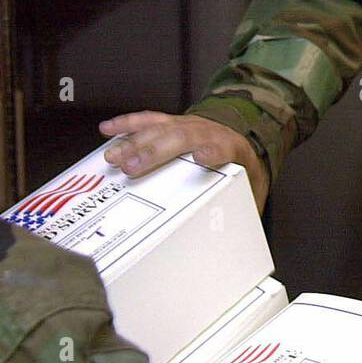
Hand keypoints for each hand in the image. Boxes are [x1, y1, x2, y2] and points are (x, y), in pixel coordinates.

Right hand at [98, 111, 269, 212]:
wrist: (242, 137)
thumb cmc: (244, 168)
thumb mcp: (252, 190)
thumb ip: (245, 211)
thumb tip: (235, 242)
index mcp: (232, 149)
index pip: (224, 147)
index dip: (213, 151)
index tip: (201, 158)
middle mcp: (208, 132)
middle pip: (182, 137)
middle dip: (155, 152)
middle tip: (132, 168)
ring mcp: (188, 124)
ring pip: (161, 128)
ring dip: (135, 142)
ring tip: (114, 157)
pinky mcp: (173, 122)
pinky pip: (149, 120)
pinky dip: (127, 124)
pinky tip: (109, 129)